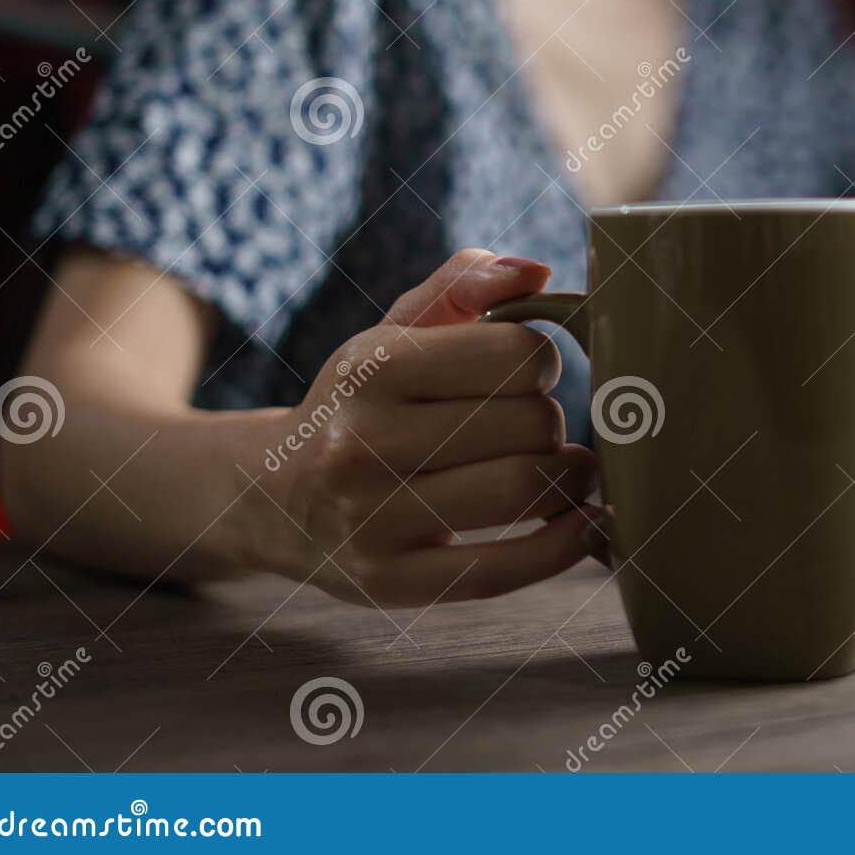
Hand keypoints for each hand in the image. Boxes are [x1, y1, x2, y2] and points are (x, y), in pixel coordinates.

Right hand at [247, 249, 600, 605]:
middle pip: (530, 424)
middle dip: (551, 422)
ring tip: (567, 470)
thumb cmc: (361, 403)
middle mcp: (363, 443)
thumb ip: (464, 283)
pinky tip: (584, 523)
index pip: (517, 355)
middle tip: (538, 428)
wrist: (270, 496)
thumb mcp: (395, 330)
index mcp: (372, 368)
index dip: (542, 361)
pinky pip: (506, 569)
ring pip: (526, 489)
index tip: (529, 373)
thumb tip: (534, 271)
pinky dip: (564, 545)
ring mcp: (373, 518)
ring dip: (570, 479)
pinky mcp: (391, 582)